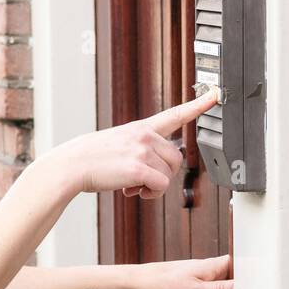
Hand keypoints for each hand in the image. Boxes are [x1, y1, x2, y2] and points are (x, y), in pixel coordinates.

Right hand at [52, 88, 220, 197]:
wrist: (72, 166)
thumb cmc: (92, 159)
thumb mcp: (118, 143)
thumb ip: (139, 149)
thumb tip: (155, 174)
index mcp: (141, 127)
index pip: (175, 114)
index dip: (199, 105)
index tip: (216, 94)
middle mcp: (145, 135)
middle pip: (176, 158)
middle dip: (163, 173)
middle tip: (142, 180)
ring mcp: (143, 150)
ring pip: (169, 174)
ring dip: (154, 186)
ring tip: (133, 185)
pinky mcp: (140, 168)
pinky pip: (161, 186)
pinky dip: (151, 194)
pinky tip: (134, 192)